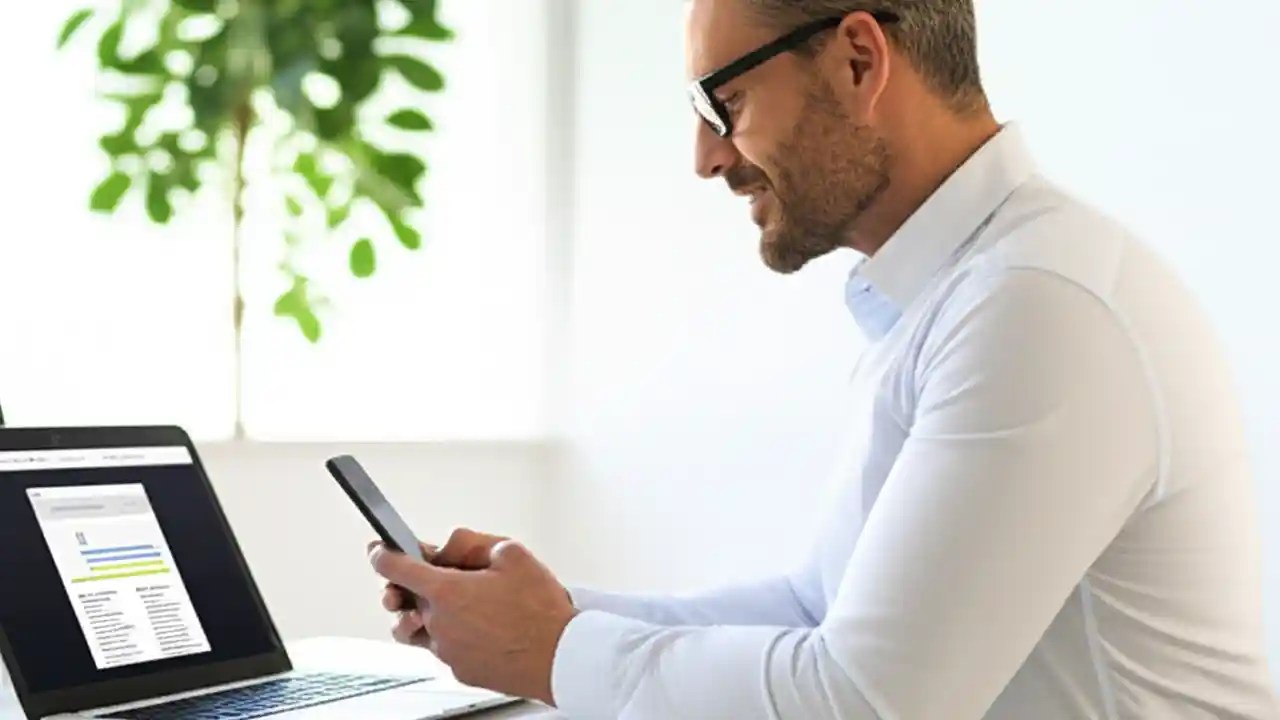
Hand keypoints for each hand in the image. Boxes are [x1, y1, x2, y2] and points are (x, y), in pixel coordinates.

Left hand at [370, 538, 576, 705]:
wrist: (560, 656)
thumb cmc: (540, 611)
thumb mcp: (512, 553)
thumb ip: (472, 542)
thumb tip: (450, 545)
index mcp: (447, 591)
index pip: (394, 568)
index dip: (381, 555)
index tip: (377, 550)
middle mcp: (439, 623)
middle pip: (404, 600)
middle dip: (411, 585)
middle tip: (428, 576)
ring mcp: (447, 650)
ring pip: (417, 628)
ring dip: (423, 613)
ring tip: (448, 605)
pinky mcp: (459, 669)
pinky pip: (442, 648)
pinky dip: (449, 634)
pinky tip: (475, 626)